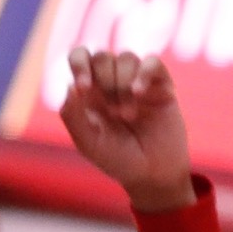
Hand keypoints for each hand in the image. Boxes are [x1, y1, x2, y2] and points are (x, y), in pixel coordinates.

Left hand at [59, 48, 195, 210]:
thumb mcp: (88, 143)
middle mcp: (113, 81)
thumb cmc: (117, 159)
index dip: (79, 63)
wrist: (152, 175)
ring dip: (123, 85)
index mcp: (91, 90)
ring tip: (128, 115)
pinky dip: (144, 74)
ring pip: (126, 57)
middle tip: (113, 113)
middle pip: (102, 56)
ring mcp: (138, 81)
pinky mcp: (162, 85)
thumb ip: (73, 116)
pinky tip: (139, 93)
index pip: (80, 57)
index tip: (84, 88)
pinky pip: (152, 62)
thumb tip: (70, 85)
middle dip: (104, 81)